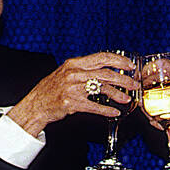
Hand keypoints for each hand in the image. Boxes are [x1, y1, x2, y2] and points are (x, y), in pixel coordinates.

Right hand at [5, 51, 138, 137]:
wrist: (35, 104)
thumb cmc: (52, 89)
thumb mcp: (66, 72)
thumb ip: (84, 69)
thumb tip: (107, 69)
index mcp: (74, 63)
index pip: (101, 57)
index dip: (118, 61)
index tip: (130, 66)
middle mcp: (74, 73)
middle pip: (106, 73)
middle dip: (124, 79)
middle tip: (134, 84)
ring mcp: (72, 88)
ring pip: (102, 89)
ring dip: (118, 95)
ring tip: (127, 99)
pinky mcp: (71, 103)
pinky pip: (94, 106)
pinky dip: (106, 110)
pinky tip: (114, 112)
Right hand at [146, 64, 169, 156]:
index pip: (166, 68)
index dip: (152, 68)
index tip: (141, 73)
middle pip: (156, 84)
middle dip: (145, 89)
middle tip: (139, 95)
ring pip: (155, 102)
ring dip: (147, 107)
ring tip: (148, 113)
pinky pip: (159, 118)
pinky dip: (154, 121)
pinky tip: (158, 124)